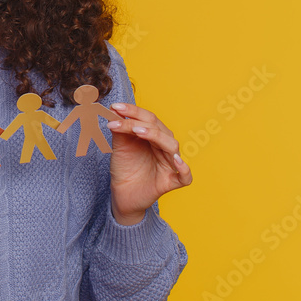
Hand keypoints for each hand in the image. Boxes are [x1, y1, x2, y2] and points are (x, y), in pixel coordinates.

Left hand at [106, 103, 192, 225]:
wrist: (122, 194)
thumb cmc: (124, 168)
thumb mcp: (120, 146)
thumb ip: (120, 129)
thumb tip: (115, 109)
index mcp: (155, 135)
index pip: (148, 118)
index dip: (133, 111)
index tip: (115, 107)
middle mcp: (164, 147)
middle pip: (158, 128)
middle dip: (138, 121)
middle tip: (119, 119)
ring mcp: (170, 164)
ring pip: (172, 146)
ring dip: (156, 136)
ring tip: (138, 132)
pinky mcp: (171, 182)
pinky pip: (185, 176)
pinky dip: (184, 168)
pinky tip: (176, 160)